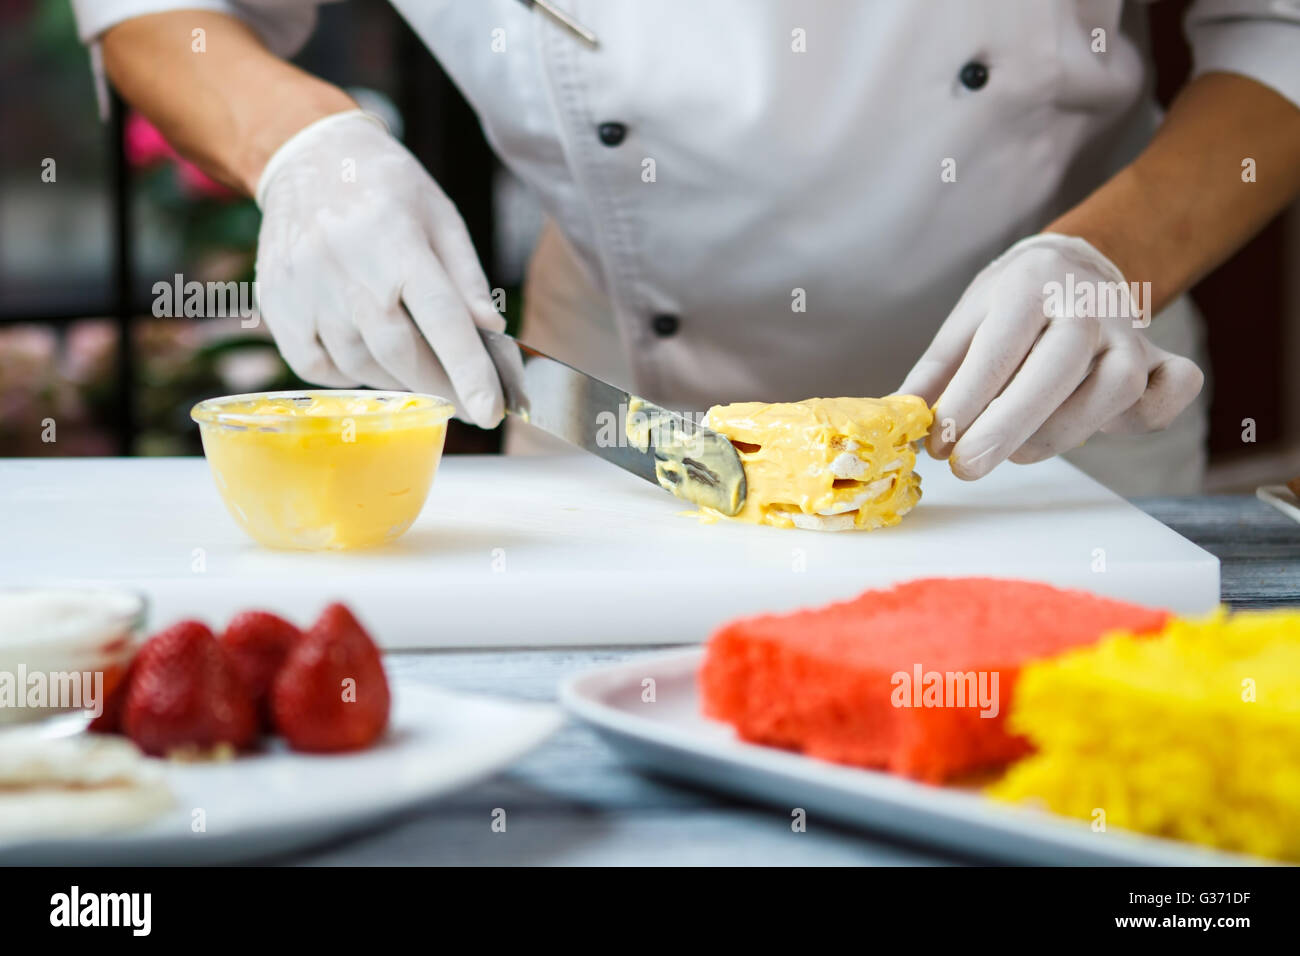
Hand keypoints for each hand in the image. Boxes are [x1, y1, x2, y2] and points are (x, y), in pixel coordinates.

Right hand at [254, 110, 504, 426]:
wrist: (309, 158)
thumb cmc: (387, 189)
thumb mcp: (441, 218)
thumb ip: (466, 278)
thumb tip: (491, 333)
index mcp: (398, 242)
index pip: (442, 320)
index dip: (469, 371)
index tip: (491, 411)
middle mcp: (347, 267)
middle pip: (398, 353)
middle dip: (437, 385)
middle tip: (463, 399)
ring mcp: (305, 288)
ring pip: (357, 364)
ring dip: (396, 379)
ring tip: (416, 368)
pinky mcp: (276, 303)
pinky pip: (313, 366)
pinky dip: (346, 376)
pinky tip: (367, 358)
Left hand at [897, 234, 1203, 478]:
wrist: (1073, 269)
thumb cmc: (1010, 307)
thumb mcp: (965, 323)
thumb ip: (935, 372)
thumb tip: (903, 418)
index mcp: (1031, 285)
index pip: (999, 348)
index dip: (967, 401)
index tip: (939, 444)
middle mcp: (1088, 304)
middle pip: (1059, 367)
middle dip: (1009, 425)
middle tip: (968, 467)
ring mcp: (1131, 332)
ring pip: (1114, 388)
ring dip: (1060, 432)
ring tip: (1015, 451)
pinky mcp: (1162, 358)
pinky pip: (1173, 391)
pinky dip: (1146, 417)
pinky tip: (1103, 430)